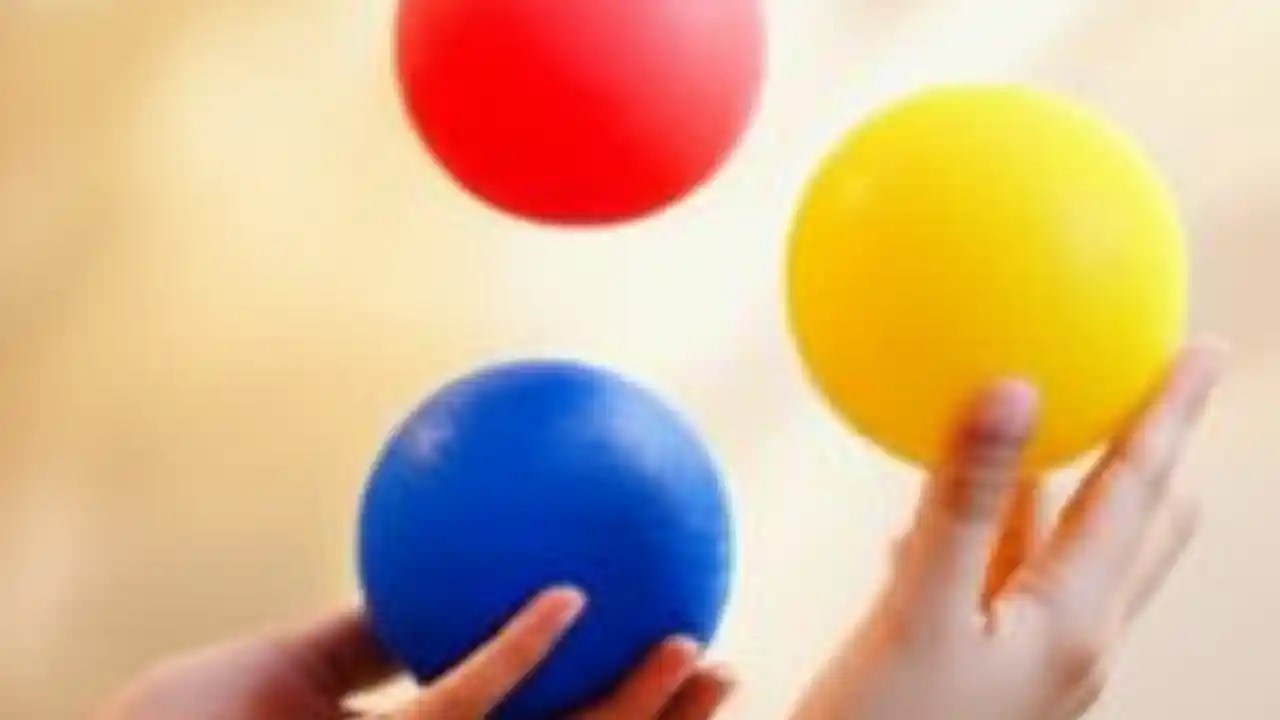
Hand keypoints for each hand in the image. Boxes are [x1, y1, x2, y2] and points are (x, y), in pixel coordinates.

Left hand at [97, 588, 733, 719]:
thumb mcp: (291, 672)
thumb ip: (366, 642)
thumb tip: (427, 584)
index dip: (623, 717)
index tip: (674, 660)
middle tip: (725, 669)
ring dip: (636, 708)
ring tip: (695, 649)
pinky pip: (464, 706)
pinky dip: (518, 654)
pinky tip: (565, 604)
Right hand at [790, 342, 1223, 719]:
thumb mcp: (918, 612)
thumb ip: (965, 503)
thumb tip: (1013, 390)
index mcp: (1073, 621)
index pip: (1136, 494)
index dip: (1171, 416)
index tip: (1204, 349)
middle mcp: (1071, 637)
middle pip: (1138, 526)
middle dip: (1156, 452)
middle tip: (1163, 383)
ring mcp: (1033, 656)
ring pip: (1073, 549)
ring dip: (1080, 484)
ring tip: (1071, 423)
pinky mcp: (990, 663)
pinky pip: (1009, 575)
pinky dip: (1000, 525)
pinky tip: (948, 506)